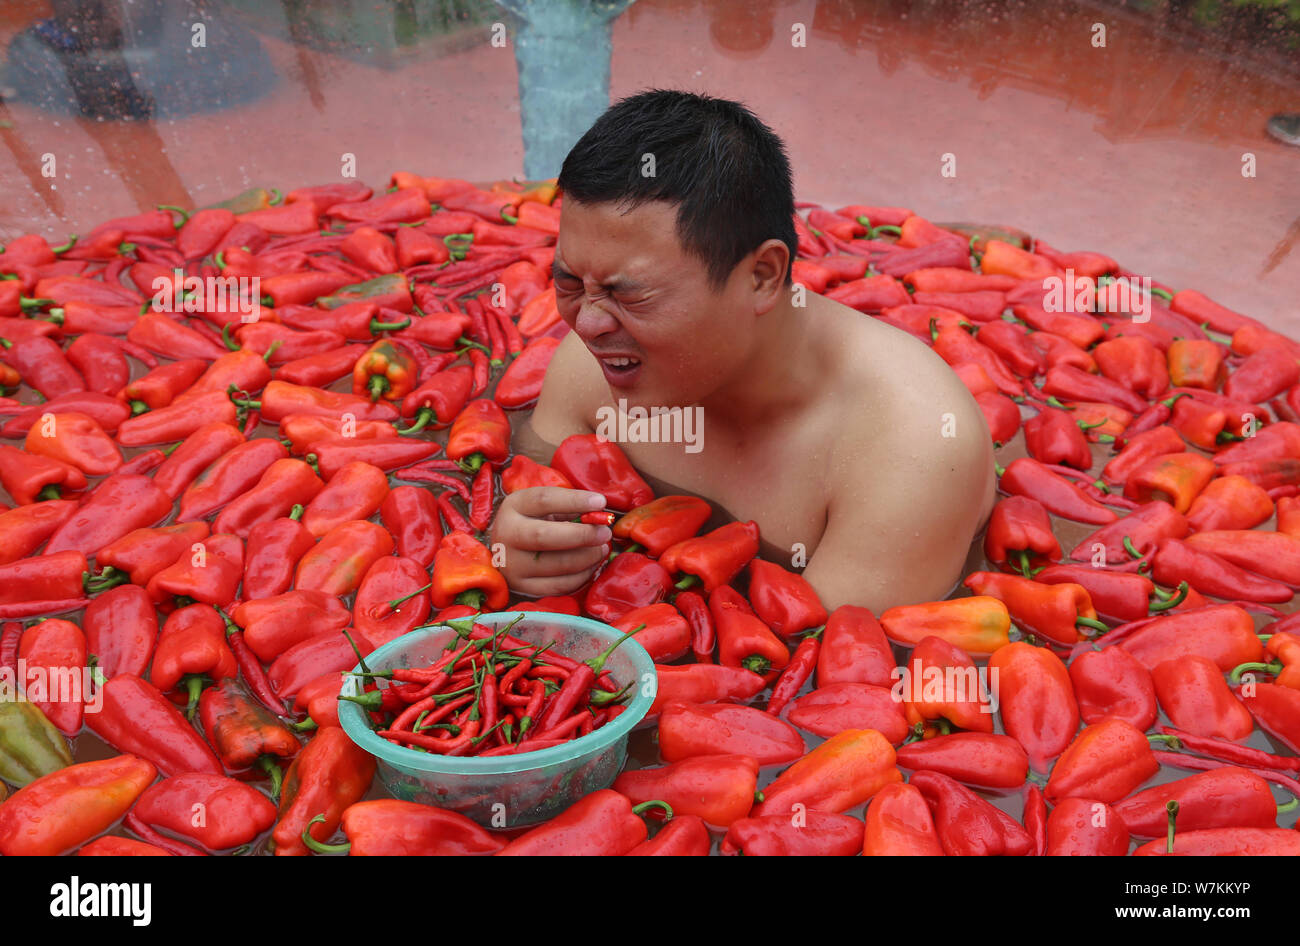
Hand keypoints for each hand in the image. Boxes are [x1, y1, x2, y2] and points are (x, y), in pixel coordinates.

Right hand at [488, 487, 611, 597]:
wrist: (507, 550)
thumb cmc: (535, 521)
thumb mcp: (545, 507)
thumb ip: (569, 507)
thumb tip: (599, 513)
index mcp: (514, 506)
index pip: (544, 500)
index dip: (574, 501)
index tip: (600, 502)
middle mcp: (507, 535)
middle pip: (544, 536)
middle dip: (582, 535)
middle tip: (605, 533)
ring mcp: (513, 565)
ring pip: (555, 564)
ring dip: (587, 557)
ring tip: (601, 549)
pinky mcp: (524, 588)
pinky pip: (559, 586)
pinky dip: (581, 576)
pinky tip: (590, 566)